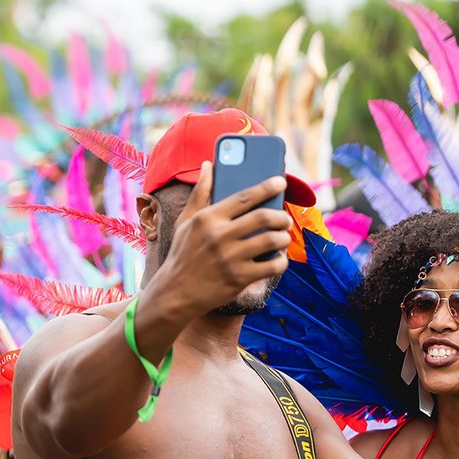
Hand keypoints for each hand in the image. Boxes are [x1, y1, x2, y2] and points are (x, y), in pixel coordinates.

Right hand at [155, 162, 291, 318]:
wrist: (175, 293)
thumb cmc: (183, 254)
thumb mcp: (185, 222)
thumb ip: (200, 193)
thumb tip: (208, 165)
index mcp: (207, 218)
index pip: (244, 197)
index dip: (267, 187)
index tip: (281, 181)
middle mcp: (219, 236)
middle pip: (264, 217)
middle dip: (281, 216)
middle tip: (283, 218)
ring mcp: (230, 258)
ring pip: (272, 240)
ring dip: (283, 237)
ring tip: (282, 237)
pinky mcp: (239, 278)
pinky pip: (273, 265)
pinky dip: (281, 261)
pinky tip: (277, 258)